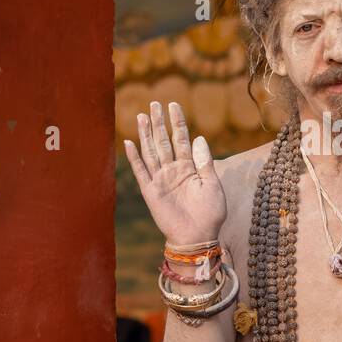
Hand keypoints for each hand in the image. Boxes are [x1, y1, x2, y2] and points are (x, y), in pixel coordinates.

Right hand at [124, 101, 227, 245]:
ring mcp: (161, 180)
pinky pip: (141, 171)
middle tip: (154, 103)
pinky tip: (129, 143)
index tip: (173, 105)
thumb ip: (205, 162)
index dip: (177, 122)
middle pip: (164, 141)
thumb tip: (198, 138)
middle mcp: (173, 170)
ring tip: (141, 116)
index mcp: (189, 167)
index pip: (181, 139)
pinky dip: (134, 158)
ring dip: (146, 134)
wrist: (198, 237)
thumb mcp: (212, 185)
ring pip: (152, 152)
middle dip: (159, 122)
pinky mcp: (151, 192)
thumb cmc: (210, 214)